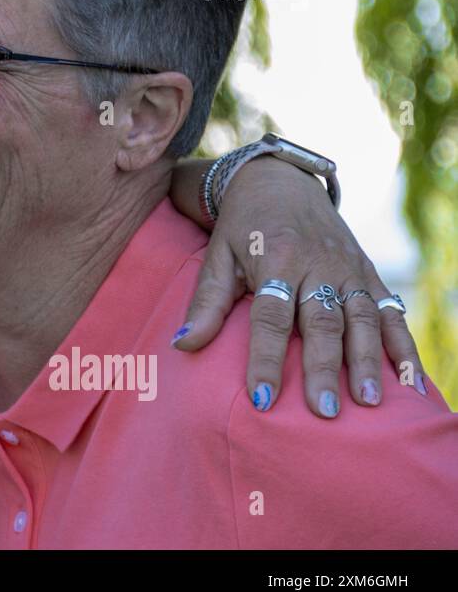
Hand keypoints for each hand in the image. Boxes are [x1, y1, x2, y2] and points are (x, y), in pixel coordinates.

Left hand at [173, 156, 422, 416]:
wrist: (279, 179)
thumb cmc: (242, 226)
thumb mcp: (218, 255)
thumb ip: (207, 302)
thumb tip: (183, 344)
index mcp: (276, 259)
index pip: (271, 317)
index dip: (265, 358)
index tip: (261, 399)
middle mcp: (317, 264)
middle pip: (322, 322)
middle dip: (324, 368)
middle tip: (323, 411)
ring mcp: (348, 268)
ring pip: (363, 318)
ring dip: (367, 361)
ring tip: (368, 401)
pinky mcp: (368, 271)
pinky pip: (390, 310)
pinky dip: (402, 344)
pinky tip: (409, 379)